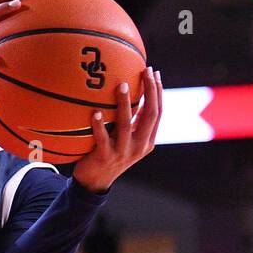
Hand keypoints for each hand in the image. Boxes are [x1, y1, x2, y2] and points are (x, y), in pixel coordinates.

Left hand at [74, 67, 162, 192]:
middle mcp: (139, 146)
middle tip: (145, 71)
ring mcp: (123, 152)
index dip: (158, 91)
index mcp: (147, 140)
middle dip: (150, 91)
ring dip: (124, 104)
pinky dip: (99, 125)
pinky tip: (95, 112)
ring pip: (126, 125)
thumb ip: (133, 121)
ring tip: (121, 85)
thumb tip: (133, 92)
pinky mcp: (105, 157)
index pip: (158, 112)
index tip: (154, 72)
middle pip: (150, 115)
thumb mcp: (126, 138)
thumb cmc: (110, 153)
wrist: (95, 182)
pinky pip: (101, 139)